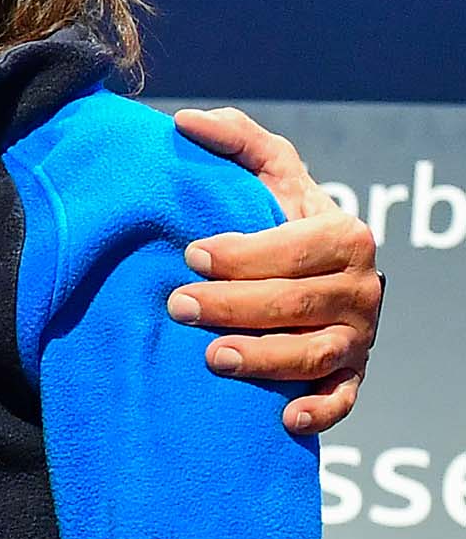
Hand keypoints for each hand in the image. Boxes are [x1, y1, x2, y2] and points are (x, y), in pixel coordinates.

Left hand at [170, 106, 381, 434]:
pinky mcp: (349, 375)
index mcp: (344, 236)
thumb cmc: (276, 221)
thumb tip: (183, 122)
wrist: (302, 275)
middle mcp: (360, 288)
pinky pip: (343, 399)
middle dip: (234, 306)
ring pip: (315, 353)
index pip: (295, 248)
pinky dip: (319, 411)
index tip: (190, 254)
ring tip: (212, 357)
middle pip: (297, 302)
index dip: (243, 254)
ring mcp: (357, 335)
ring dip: (264, 359)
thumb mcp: (266, 176)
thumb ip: (237, 141)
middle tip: (178, 306)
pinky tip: (285, 417)